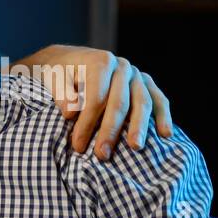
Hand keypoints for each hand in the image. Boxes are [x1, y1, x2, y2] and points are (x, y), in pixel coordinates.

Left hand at [19, 46, 173, 158]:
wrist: (70, 62)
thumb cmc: (59, 74)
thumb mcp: (52, 79)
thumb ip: (60, 94)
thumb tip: (70, 113)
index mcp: (100, 63)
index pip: (96, 97)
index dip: (87, 123)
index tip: (78, 146)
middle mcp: (122, 67)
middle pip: (120, 102)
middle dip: (110, 131)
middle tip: (102, 155)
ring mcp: (137, 75)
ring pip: (143, 102)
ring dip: (140, 127)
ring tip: (135, 148)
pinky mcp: (146, 84)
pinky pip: (159, 100)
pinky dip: (163, 117)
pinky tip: (165, 135)